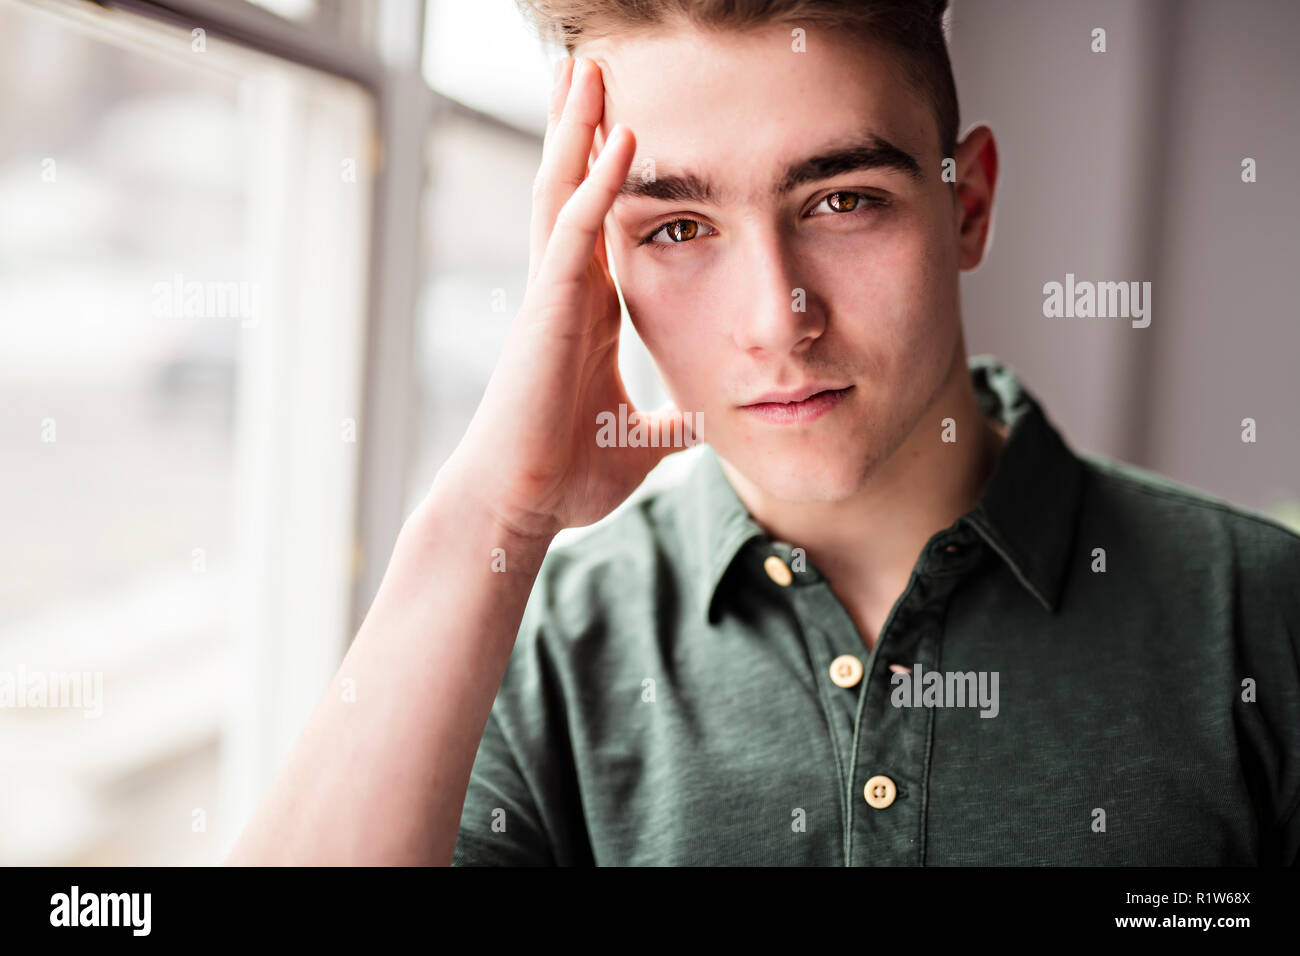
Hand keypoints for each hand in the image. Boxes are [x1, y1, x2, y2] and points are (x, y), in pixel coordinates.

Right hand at [437, 56, 694, 539]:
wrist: (522, 507)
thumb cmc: (565, 476)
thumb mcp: (640, 442)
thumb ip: (670, 423)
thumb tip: (709, 426)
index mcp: (585, 315)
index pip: (595, 223)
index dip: (602, 171)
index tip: (617, 121)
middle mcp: (564, 293)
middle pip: (569, 189)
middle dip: (579, 128)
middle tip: (591, 66)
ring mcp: (550, 297)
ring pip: (562, 191)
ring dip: (579, 129)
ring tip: (590, 68)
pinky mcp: (545, 311)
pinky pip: (575, 231)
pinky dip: (598, 182)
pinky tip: (620, 138)